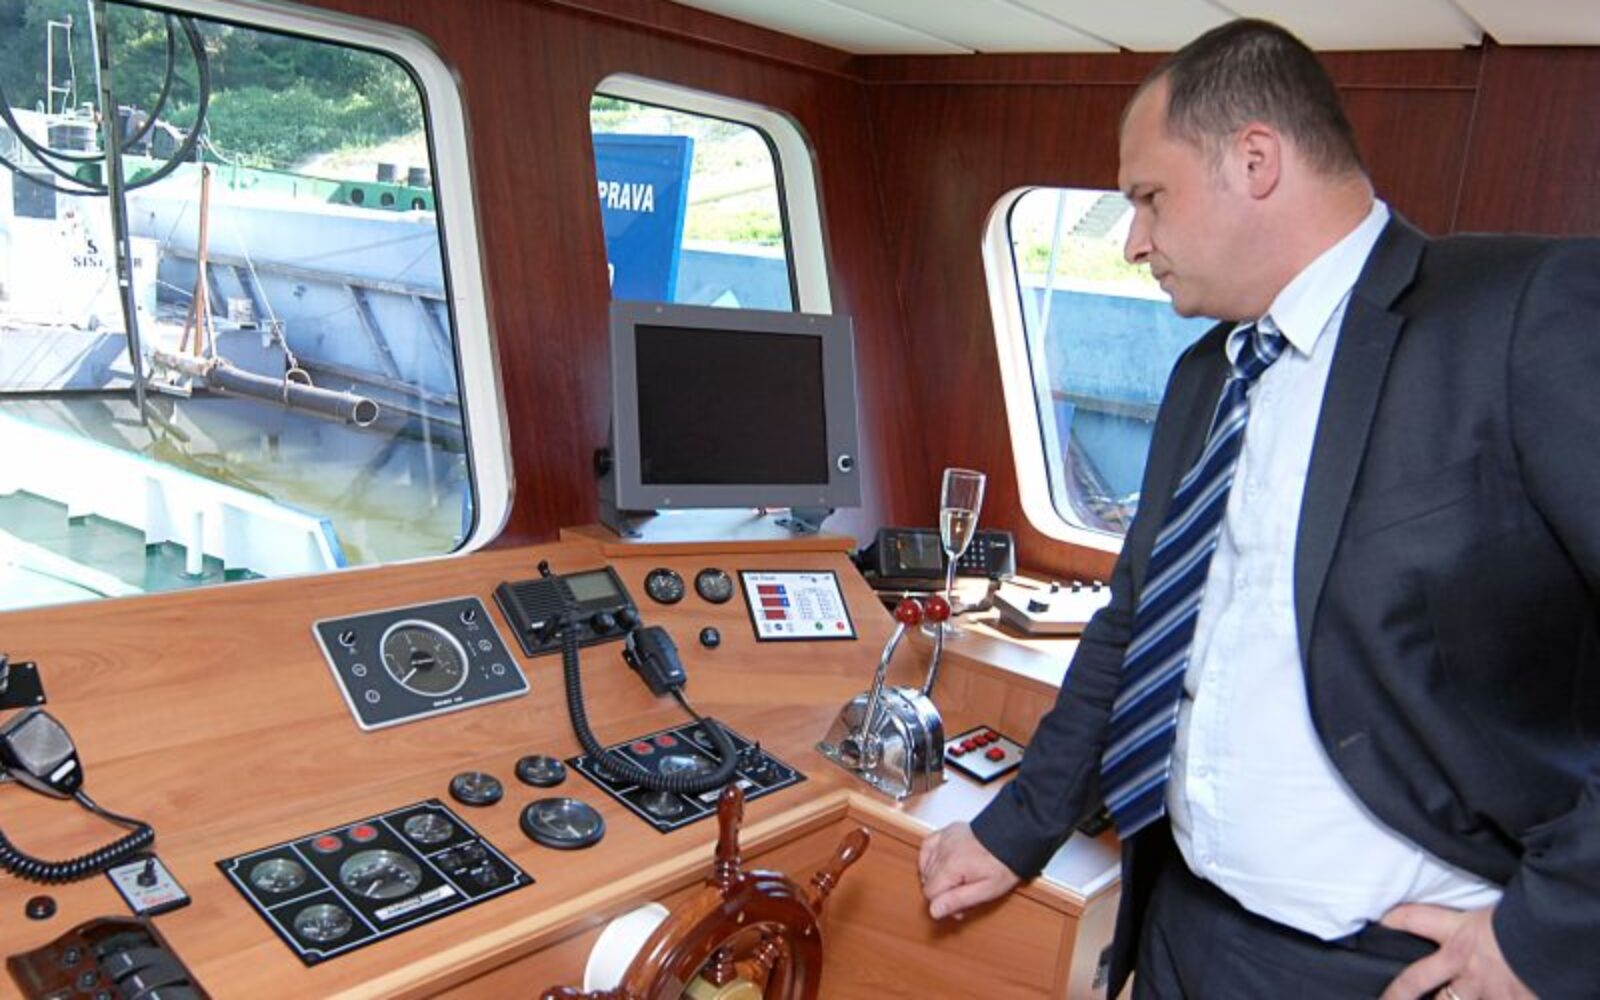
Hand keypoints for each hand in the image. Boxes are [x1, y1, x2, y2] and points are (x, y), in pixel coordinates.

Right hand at [918, 821, 1019, 919]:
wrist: (1015, 838)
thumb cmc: (1004, 864)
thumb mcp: (986, 891)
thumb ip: (957, 900)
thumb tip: (934, 910)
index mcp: (952, 866)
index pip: (930, 893)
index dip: (944, 904)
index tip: (960, 907)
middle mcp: (944, 850)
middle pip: (927, 880)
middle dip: (943, 891)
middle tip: (963, 895)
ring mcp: (945, 839)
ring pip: (925, 864)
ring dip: (935, 876)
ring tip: (955, 880)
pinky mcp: (948, 832)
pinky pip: (927, 845)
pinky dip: (930, 857)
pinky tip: (939, 864)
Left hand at [1378, 904, 1536, 999]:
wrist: (1556, 940)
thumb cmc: (1531, 919)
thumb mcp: (1496, 912)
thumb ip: (1480, 920)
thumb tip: (1481, 914)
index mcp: (1457, 934)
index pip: (1412, 920)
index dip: (1393, 920)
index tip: (1381, 922)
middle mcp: (1460, 965)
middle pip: (1413, 982)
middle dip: (1396, 993)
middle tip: (1386, 999)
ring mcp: (1479, 991)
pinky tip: (1489, 997)